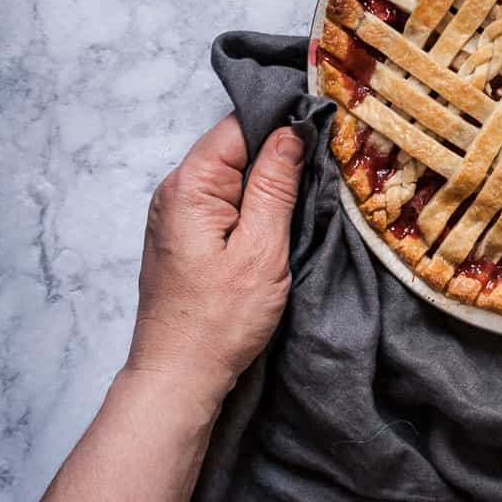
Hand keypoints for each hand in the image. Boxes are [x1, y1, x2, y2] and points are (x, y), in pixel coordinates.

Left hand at [125, 114, 304, 411]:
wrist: (179, 378)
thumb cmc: (219, 320)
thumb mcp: (261, 248)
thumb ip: (275, 184)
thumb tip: (293, 130)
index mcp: (190, 186)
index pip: (239, 125)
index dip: (282, 123)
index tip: (324, 131)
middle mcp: (175, 191)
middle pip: (235, 146)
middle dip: (279, 152)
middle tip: (326, 166)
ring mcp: (178, 214)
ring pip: (233, 175)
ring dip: (269, 181)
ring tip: (308, 195)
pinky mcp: (187, 236)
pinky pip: (225, 201)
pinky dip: (254, 204)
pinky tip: (280, 220)